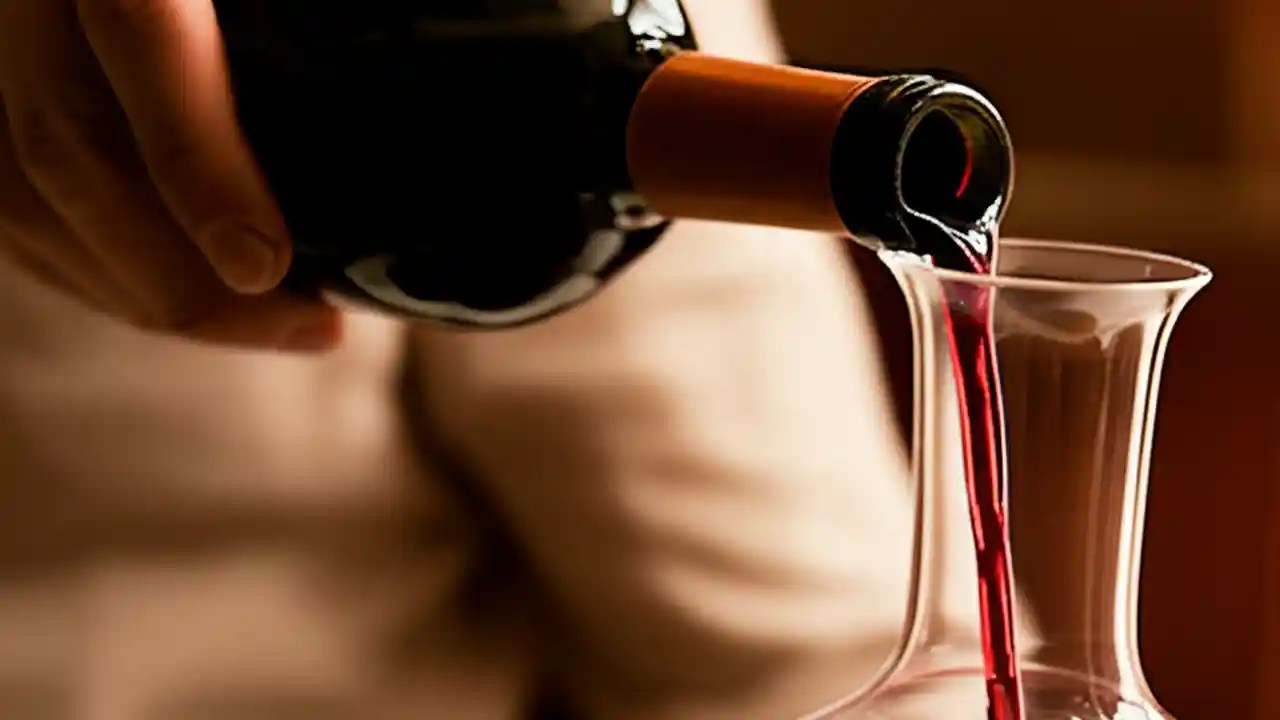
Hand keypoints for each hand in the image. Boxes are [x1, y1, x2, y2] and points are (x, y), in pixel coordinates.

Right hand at [0, 0, 341, 351]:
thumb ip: (334, 10)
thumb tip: (451, 33)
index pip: (141, 26)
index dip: (196, 160)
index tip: (266, 267)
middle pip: (70, 148)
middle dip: (184, 276)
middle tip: (310, 329)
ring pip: (25, 194)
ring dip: (145, 293)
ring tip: (271, 332)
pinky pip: (8, 201)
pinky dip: (91, 271)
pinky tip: (178, 301)